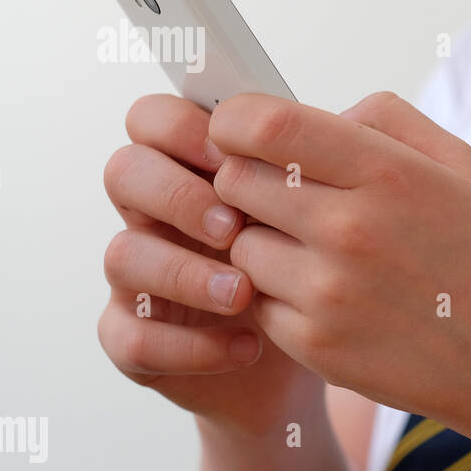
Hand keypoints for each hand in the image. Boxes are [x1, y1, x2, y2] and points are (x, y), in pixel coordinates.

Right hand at [98, 94, 321, 434]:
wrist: (321, 351)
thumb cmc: (318, 265)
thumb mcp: (326, 210)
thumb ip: (320, 162)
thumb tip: (347, 119)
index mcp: (196, 170)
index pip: (153, 120)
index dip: (179, 128)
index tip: (235, 156)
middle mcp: (158, 216)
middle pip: (123, 172)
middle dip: (176, 194)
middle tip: (234, 226)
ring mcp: (141, 279)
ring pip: (122, 255)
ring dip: (184, 273)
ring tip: (245, 293)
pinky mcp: (138, 342)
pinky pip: (131, 339)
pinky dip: (190, 346)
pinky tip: (247, 348)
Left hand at [207, 92, 470, 445]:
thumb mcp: (462, 165)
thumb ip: (386, 119)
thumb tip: (316, 116)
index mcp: (387, 173)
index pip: (263, 125)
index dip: (234, 122)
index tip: (242, 133)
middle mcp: (350, 231)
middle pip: (236, 182)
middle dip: (250, 181)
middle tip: (288, 197)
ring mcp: (329, 294)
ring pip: (241, 246)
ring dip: (265, 244)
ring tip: (320, 255)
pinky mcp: (316, 348)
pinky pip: (258, 303)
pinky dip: (281, 298)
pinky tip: (333, 300)